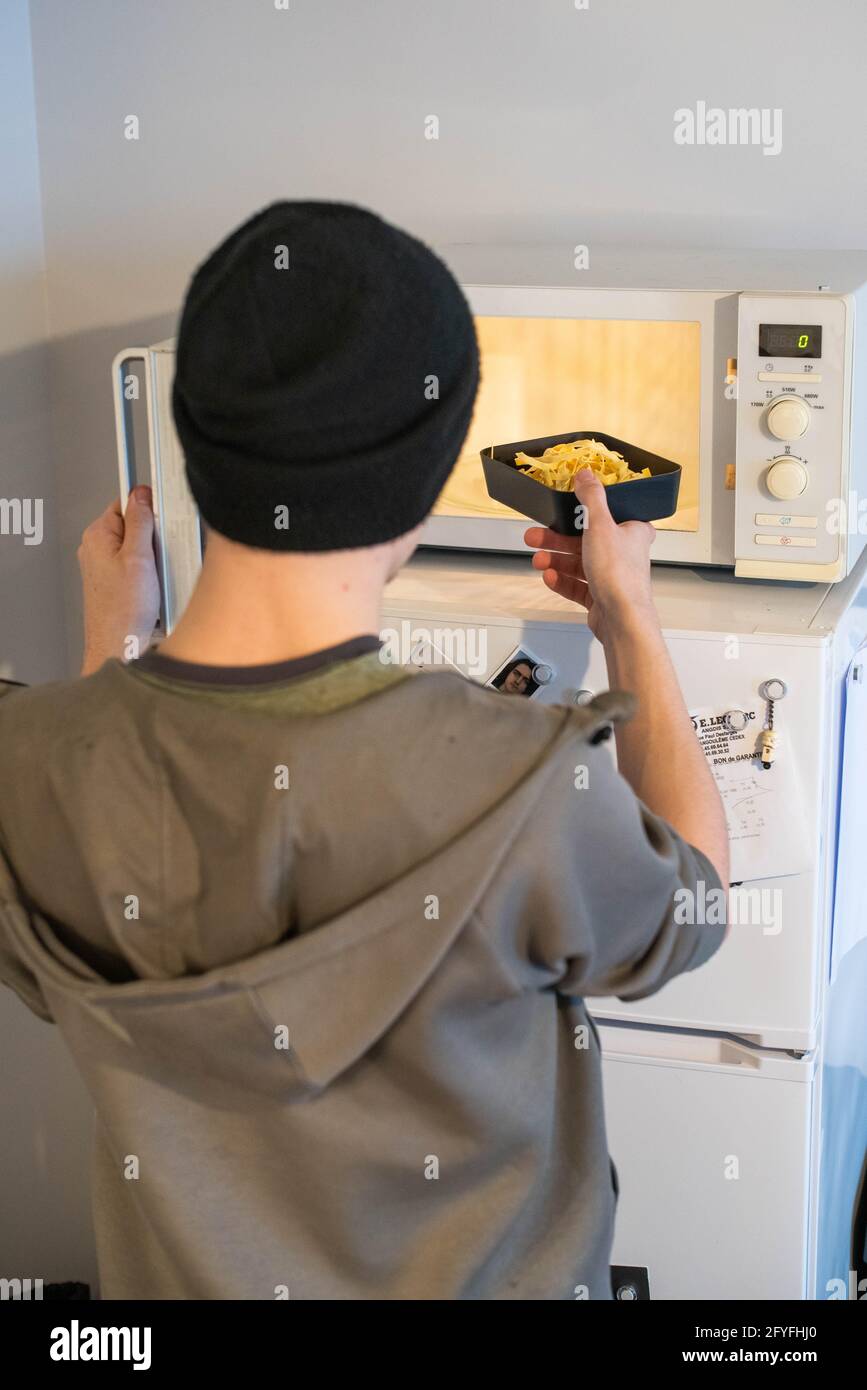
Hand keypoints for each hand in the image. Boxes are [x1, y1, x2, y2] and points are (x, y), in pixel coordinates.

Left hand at [78, 487, 160, 674]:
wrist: (119, 646)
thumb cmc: (122, 611)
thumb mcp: (138, 558)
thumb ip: (140, 522)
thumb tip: (140, 494)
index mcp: (98, 536)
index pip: (124, 503)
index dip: (147, 508)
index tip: (162, 518)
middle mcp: (97, 549)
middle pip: (134, 526)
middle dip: (154, 538)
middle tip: (160, 556)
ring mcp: (106, 567)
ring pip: (139, 548)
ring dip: (155, 559)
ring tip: (157, 578)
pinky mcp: (117, 583)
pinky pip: (139, 567)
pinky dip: (151, 574)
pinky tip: (155, 588)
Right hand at [523, 468, 657, 642]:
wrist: (622, 619)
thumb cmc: (619, 574)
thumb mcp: (601, 525)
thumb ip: (591, 498)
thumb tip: (586, 475)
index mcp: (632, 532)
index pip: (606, 515)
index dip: (582, 512)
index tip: (561, 510)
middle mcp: (624, 553)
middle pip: (584, 540)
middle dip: (556, 540)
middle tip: (535, 536)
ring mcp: (611, 577)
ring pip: (578, 564)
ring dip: (555, 561)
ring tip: (538, 560)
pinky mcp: (600, 597)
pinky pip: (576, 585)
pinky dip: (561, 581)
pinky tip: (549, 577)